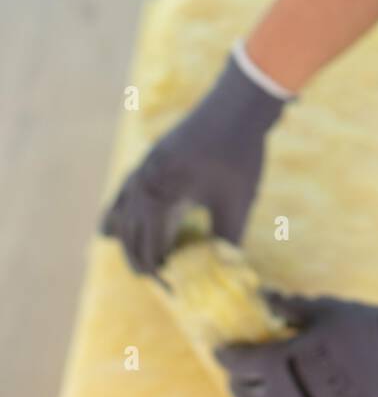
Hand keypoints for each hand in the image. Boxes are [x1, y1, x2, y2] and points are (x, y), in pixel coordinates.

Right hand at [100, 48, 294, 276]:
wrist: (237, 104)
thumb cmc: (238, 154)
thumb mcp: (237, 203)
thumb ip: (227, 240)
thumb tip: (225, 272)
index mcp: (159, 200)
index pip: (149, 251)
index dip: (160, 275)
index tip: (175, 292)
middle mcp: (142, 185)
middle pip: (130, 237)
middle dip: (142, 261)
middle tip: (161, 281)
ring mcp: (142, 168)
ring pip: (120, 214)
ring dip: (130, 238)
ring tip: (146, 259)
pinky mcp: (150, 157)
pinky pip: (124, 192)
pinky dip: (122, 213)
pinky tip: (126, 225)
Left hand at [213, 287, 377, 396]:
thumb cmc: (363, 326)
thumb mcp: (322, 310)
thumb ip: (288, 306)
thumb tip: (262, 296)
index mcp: (284, 361)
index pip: (239, 364)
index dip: (227, 356)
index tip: (223, 350)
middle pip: (245, 396)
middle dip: (238, 381)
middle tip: (240, 372)